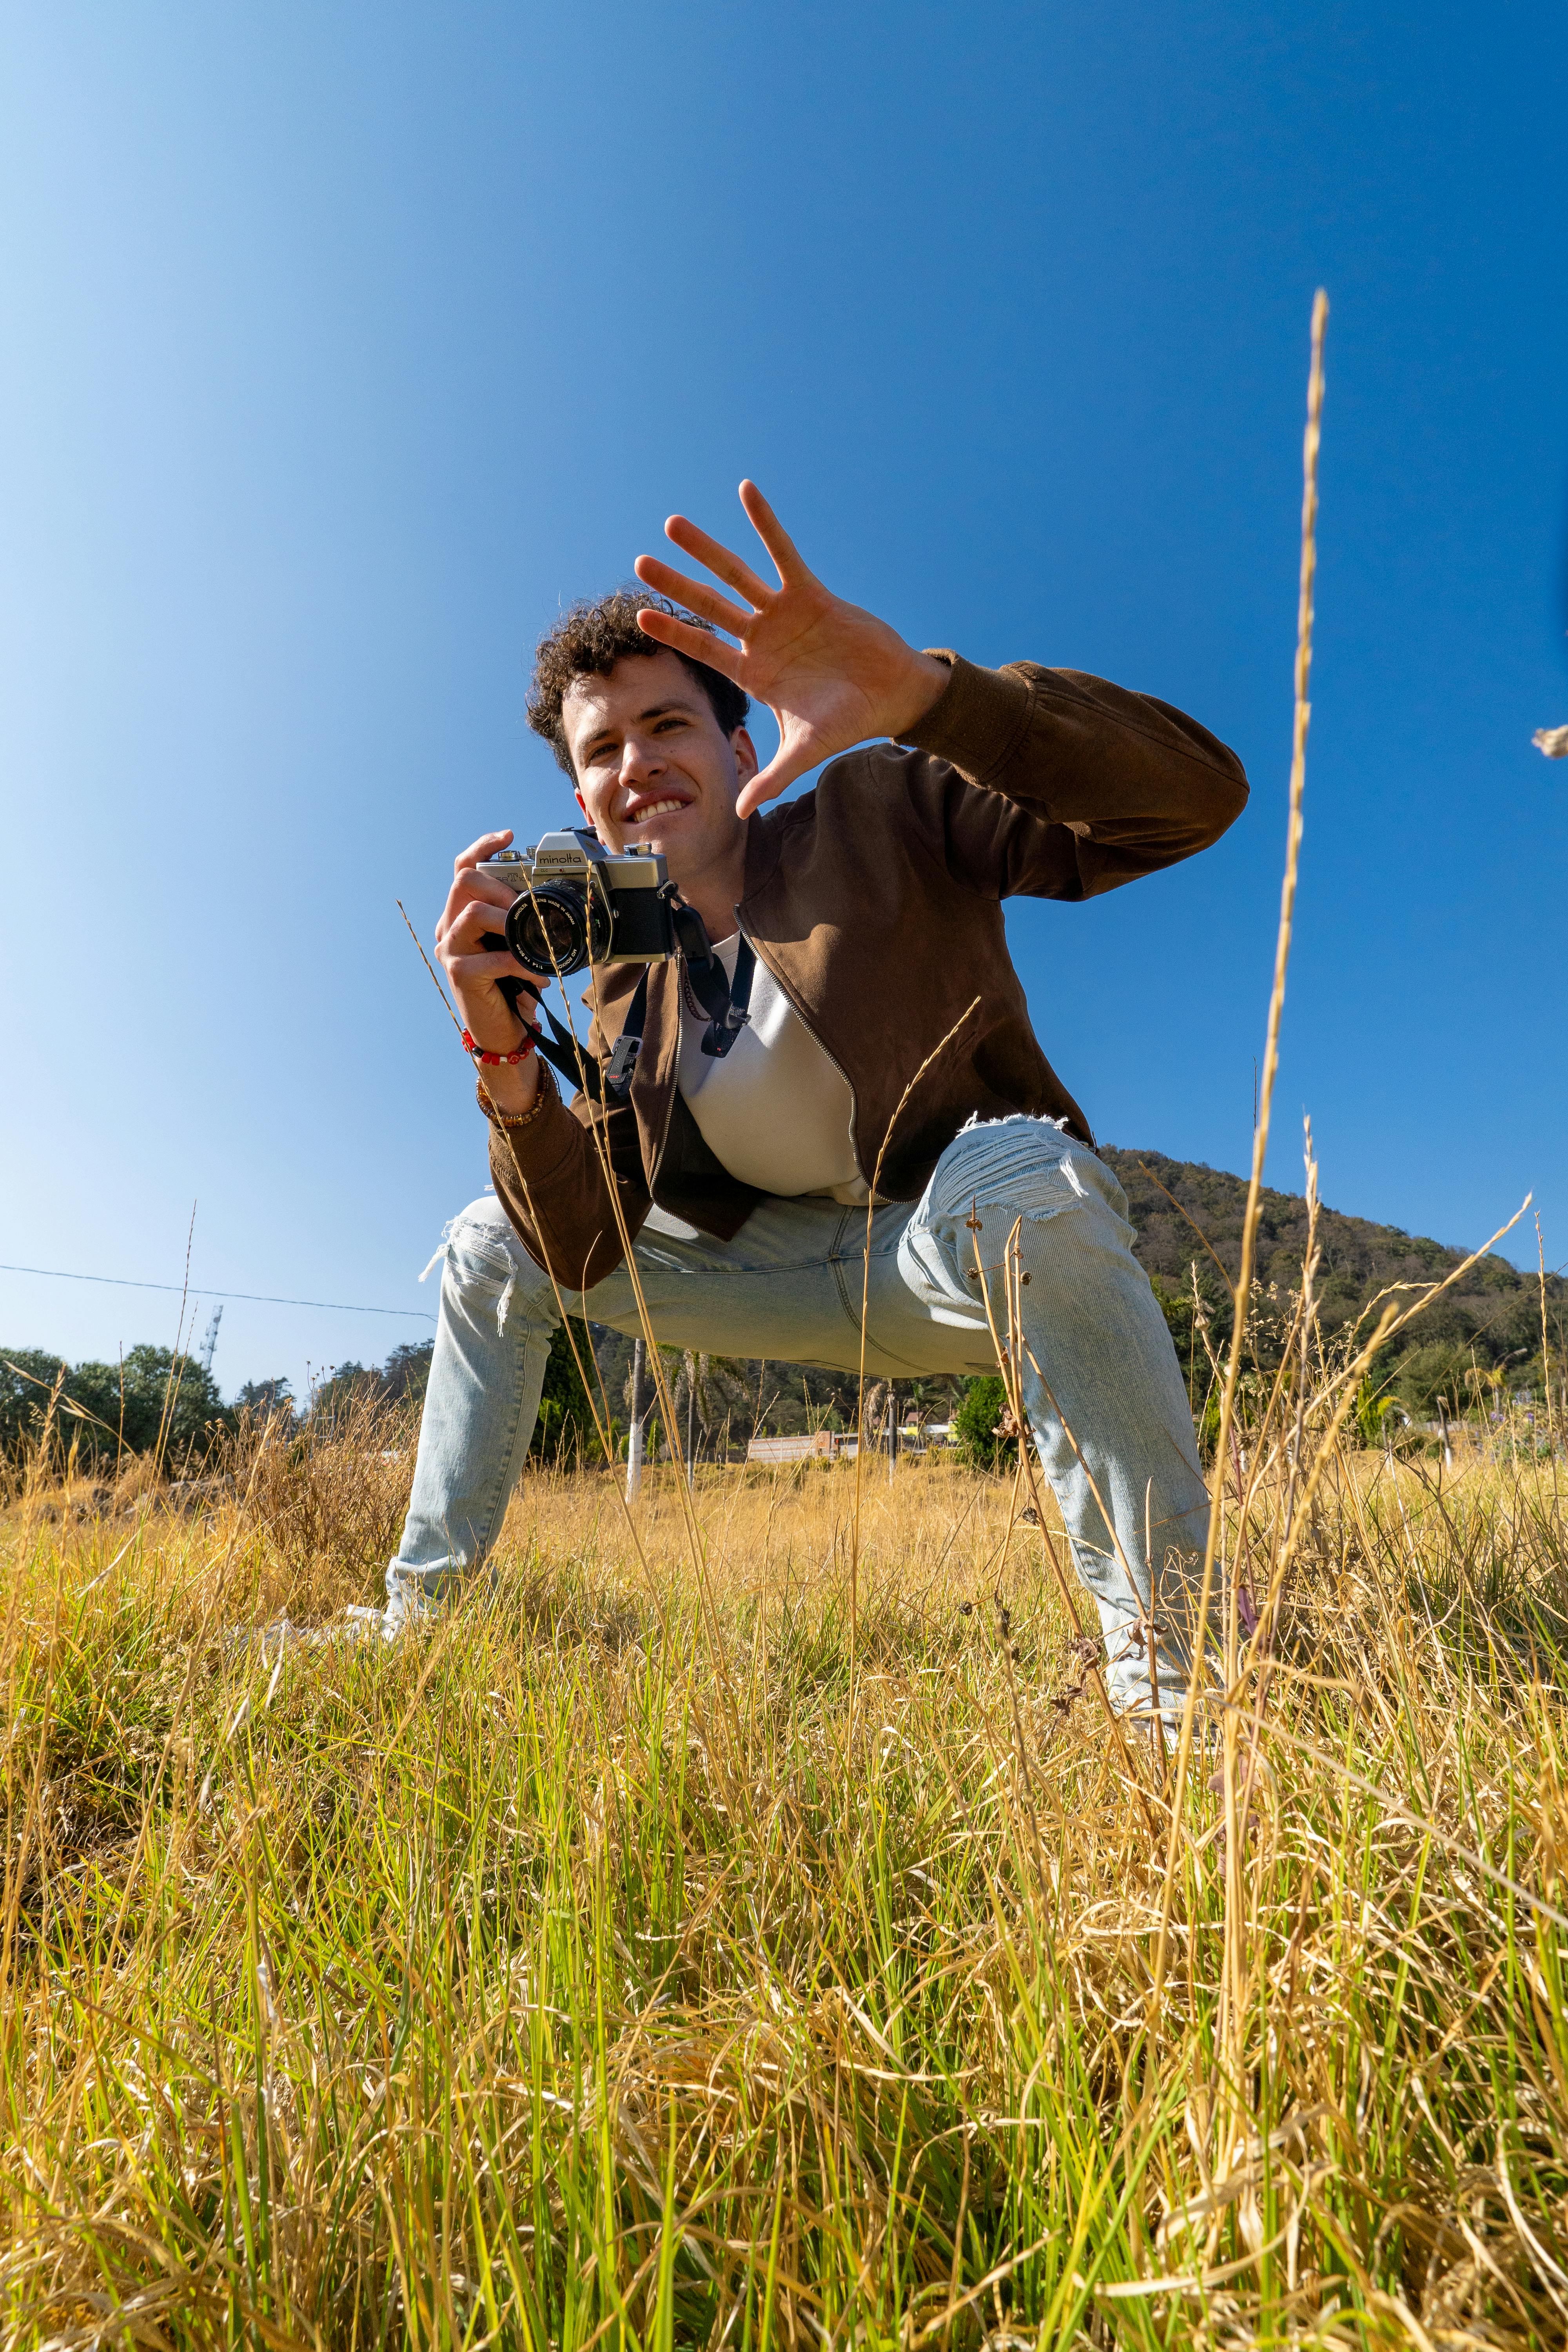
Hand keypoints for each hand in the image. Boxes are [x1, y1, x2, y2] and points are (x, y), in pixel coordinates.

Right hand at [435, 830, 540, 1113]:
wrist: (501, 1034)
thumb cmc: (513, 988)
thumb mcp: (517, 947)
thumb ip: (521, 922)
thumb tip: (549, 898)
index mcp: (460, 916)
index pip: (463, 869)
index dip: (483, 847)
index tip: (509, 836)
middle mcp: (449, 929)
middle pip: (463, 882)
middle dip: (500, 885)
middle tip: (524, 904)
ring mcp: (450, 950)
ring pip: (472, 912)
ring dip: (509, 920)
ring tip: (531, 938)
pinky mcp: (459, 974)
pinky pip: (492, 956)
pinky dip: (521, 962)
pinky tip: (538, 974)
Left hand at [633, 481, 949, 815]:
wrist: (891, 697)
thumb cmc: (848, 722)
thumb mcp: (805, 750)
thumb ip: (771, 777)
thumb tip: (742, 813)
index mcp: (753, 672)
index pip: (703, 648)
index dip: (673, 633)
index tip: (640, 619)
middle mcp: (761, 638)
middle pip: (707, 606)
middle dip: (675, 585)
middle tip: (639, 562)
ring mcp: (783, 614)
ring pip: (735, 575)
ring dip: (705, 550)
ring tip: (672, 524)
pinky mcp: (811, 594)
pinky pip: (783, 553)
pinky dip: (765, 524)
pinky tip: (746, 492)